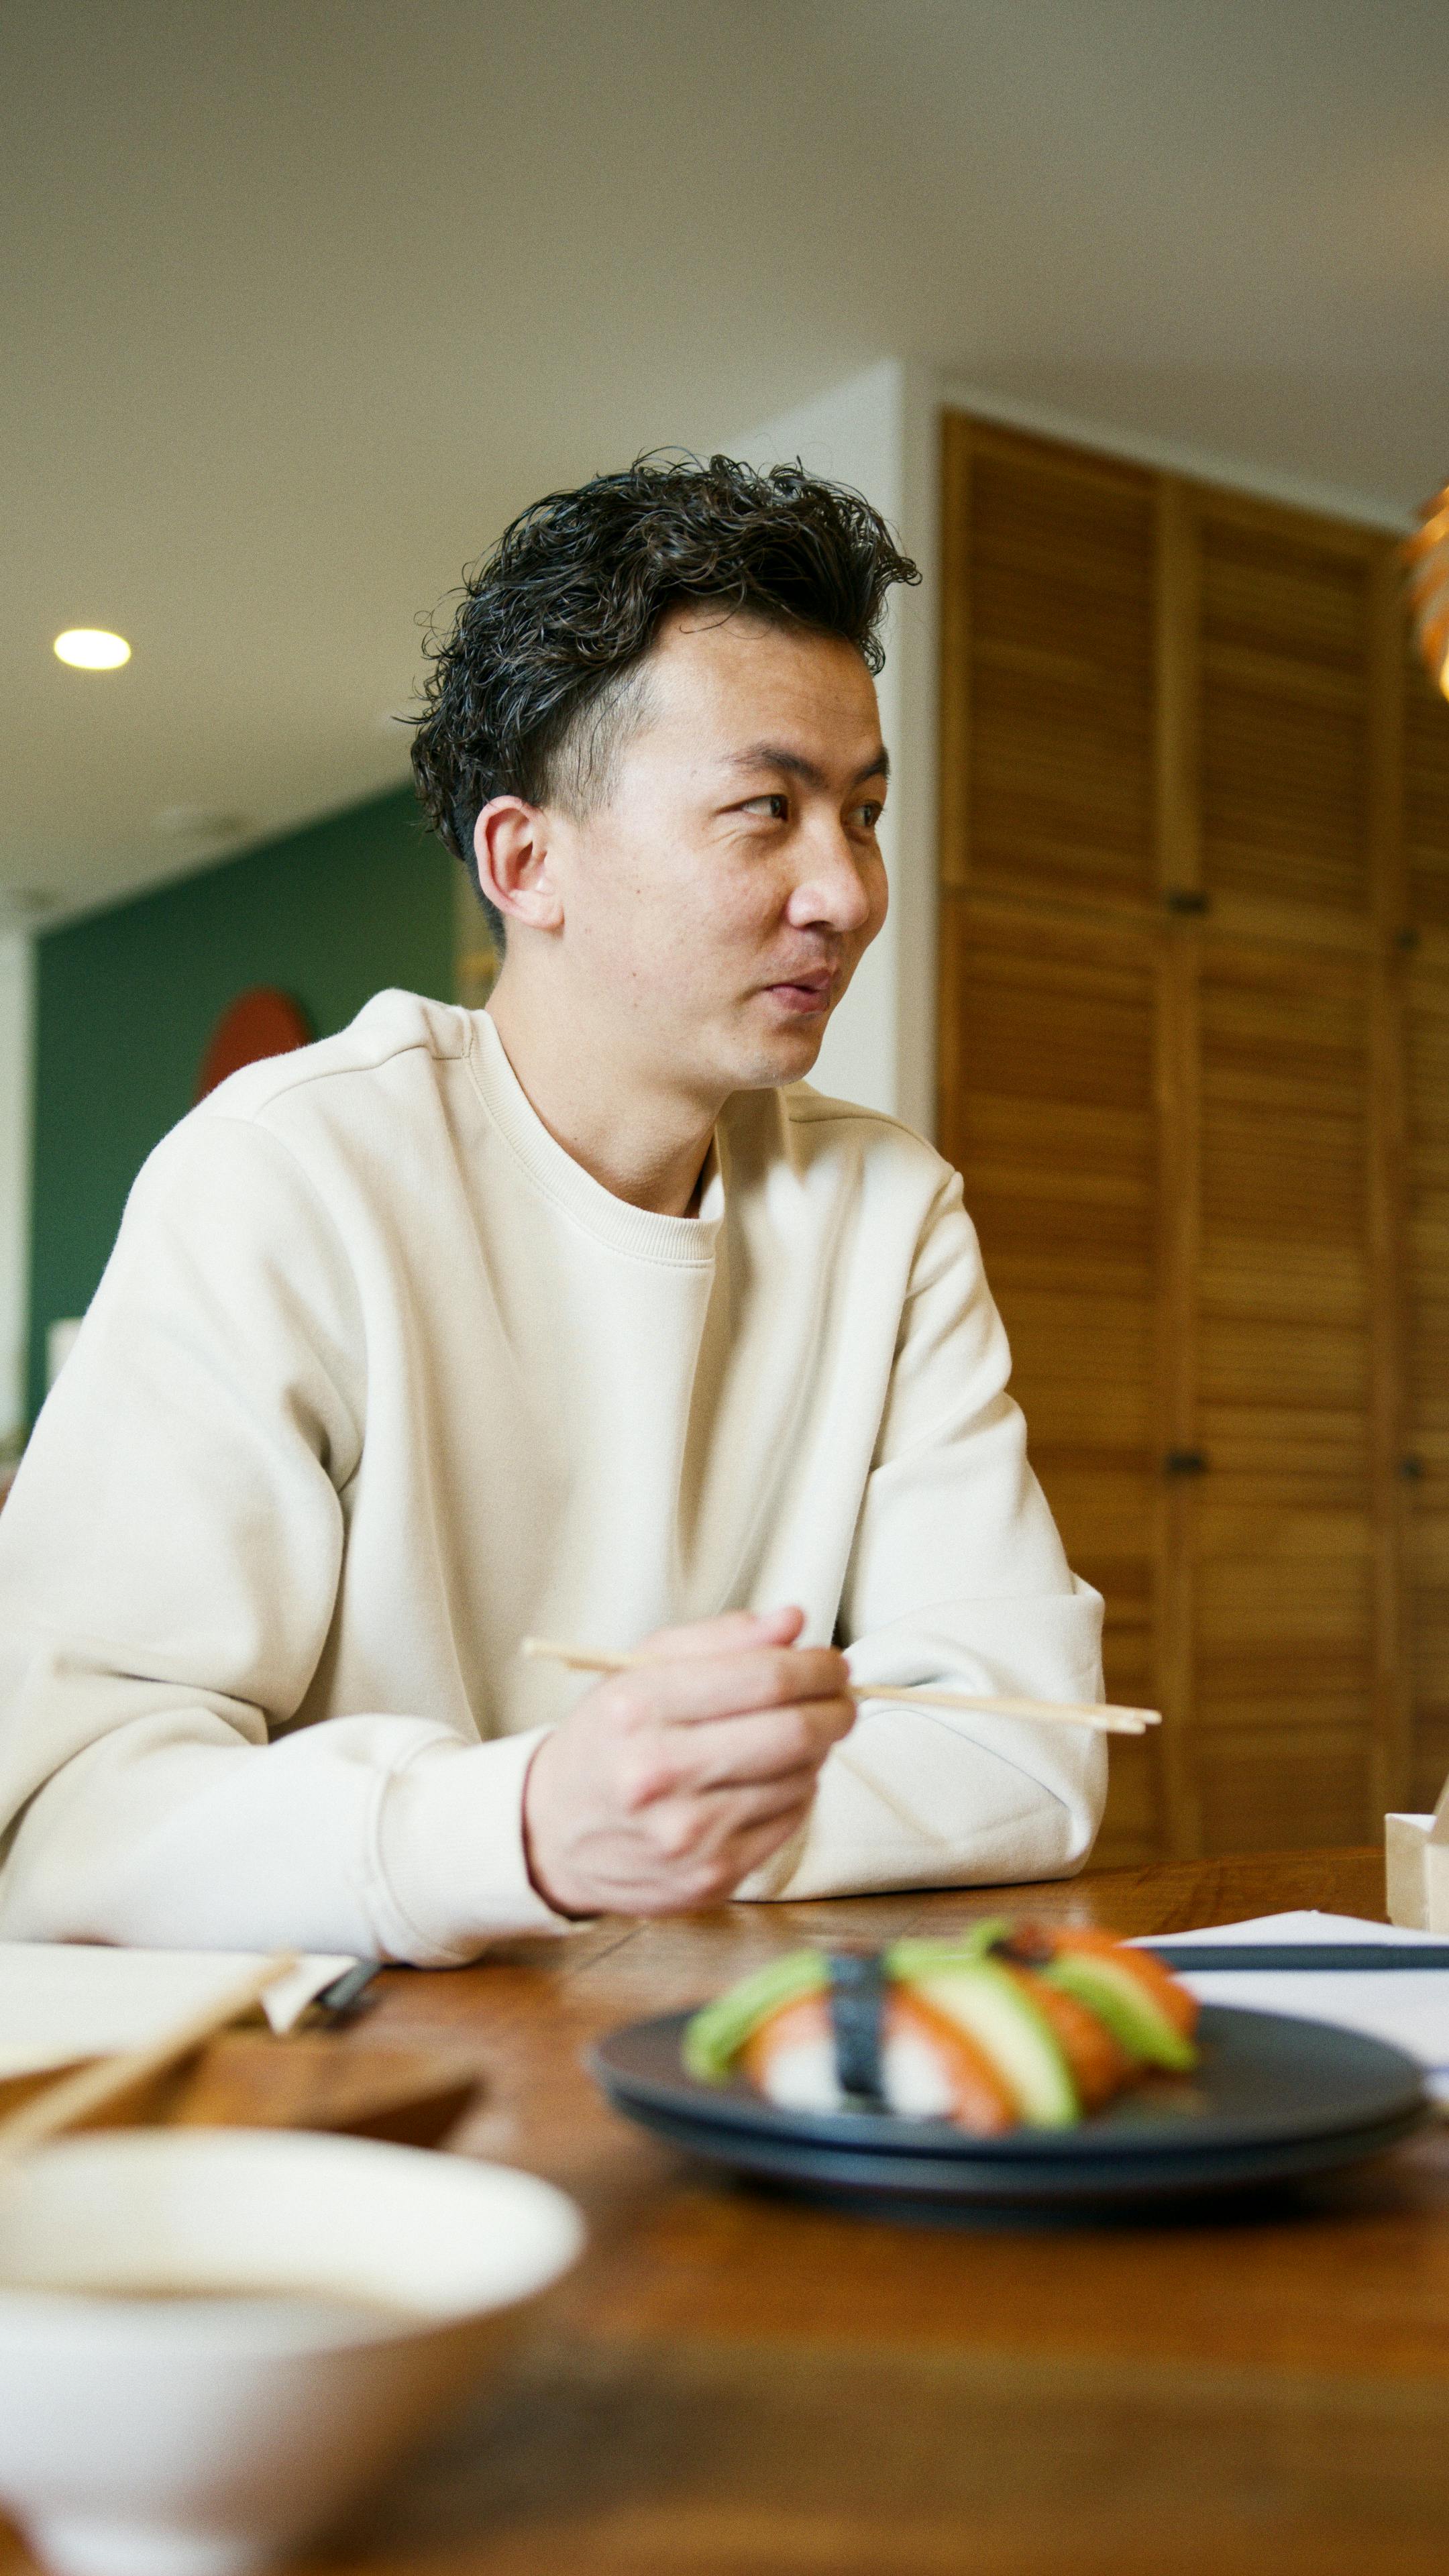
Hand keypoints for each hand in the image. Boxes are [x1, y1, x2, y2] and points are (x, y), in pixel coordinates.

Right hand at [521, 1606, 854, 1917]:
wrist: (551, 1835)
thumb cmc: (605, 1740)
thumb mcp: (639, 1670)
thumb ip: (719, 1640)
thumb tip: (794, 1622)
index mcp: (637, 1709)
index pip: (764, 1677)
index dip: (816, 1666)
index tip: (832, 1662)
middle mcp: (658, 1775)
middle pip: (794, 1733)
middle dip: (836, 1707)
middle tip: (841, 1697)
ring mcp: (686, 1835)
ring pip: (801, 1779)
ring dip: (816, 1752)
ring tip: (797, 1736)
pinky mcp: (709, 1878)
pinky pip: (790, 1823)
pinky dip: (797, 1793)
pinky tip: (771, 1779)